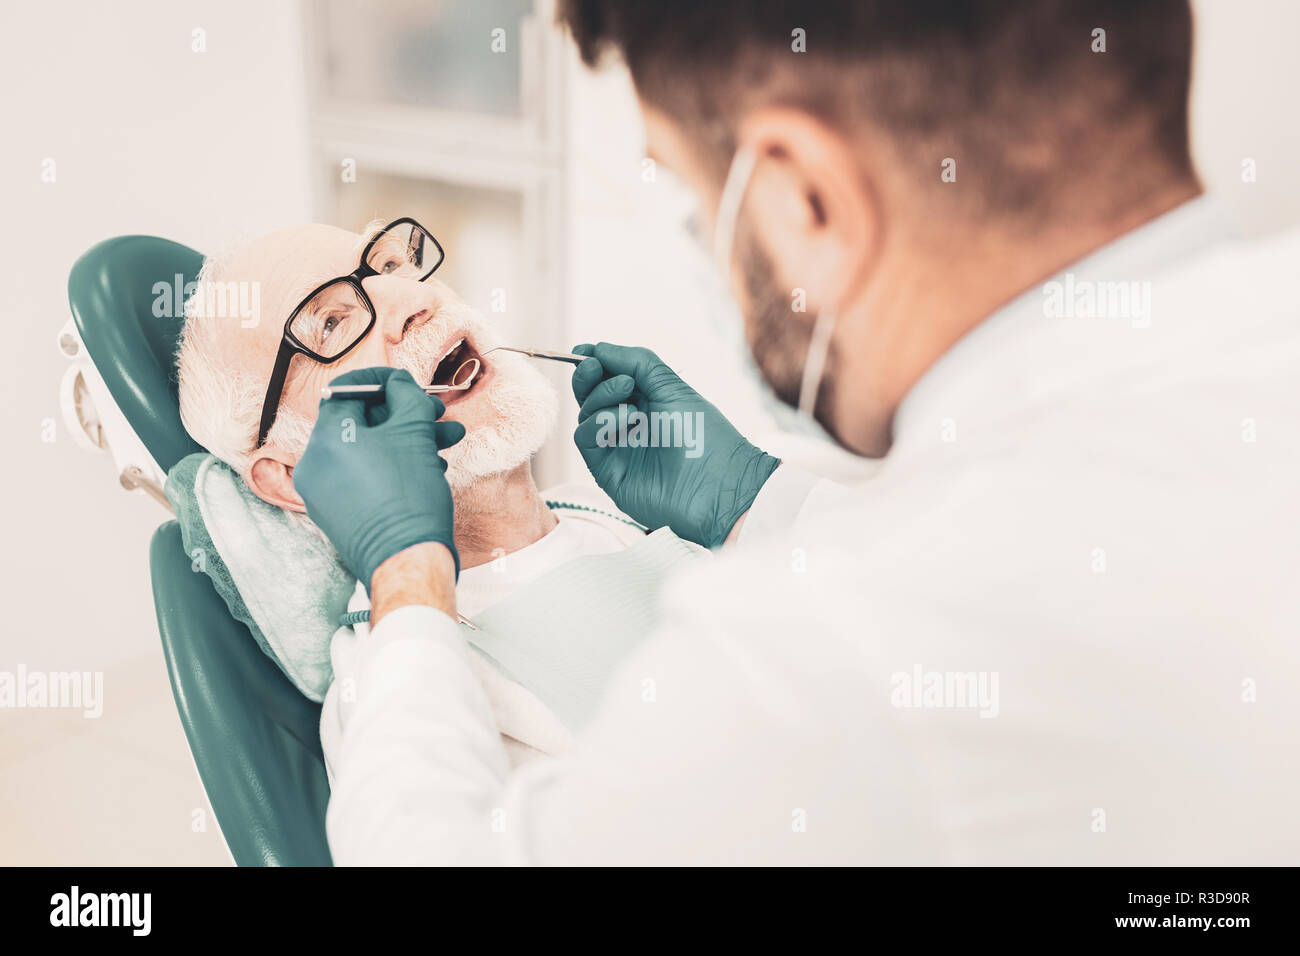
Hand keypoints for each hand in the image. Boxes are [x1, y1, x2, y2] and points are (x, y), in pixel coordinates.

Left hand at [293, 367, 465, 589]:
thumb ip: (405, 397)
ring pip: (367, 450)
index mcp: (325, 438)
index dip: (381, 380)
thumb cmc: (409, 496)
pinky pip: (363, 475)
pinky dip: (392, 465)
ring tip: (447, 441)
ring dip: (407, 440)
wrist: (407, 561)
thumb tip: (398, 384)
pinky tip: (430, 466)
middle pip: (360, 422)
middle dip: (404, 414)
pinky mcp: (337, 512)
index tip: (407, 383)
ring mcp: (323, 491)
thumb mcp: (414, 432)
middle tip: (436, 414)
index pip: (346, 391)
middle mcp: (315, 463)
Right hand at [570, 343, 778, 547]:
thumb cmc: (703, 436)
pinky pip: (586, 439)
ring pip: (586, 414)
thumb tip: (600, 348)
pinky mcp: (608, 471)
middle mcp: (630, 424)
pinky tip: (625, 418)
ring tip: (627, 393)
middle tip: (594, 366)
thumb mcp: (672, 388)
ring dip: (601, 396)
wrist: (717, 487)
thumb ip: (637, 363)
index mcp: (648, 401)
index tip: (584, 350)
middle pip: (591, 394)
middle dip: (589, 376)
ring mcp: (618, 448)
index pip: (610, 377)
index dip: (595, 361)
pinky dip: (598, 422)